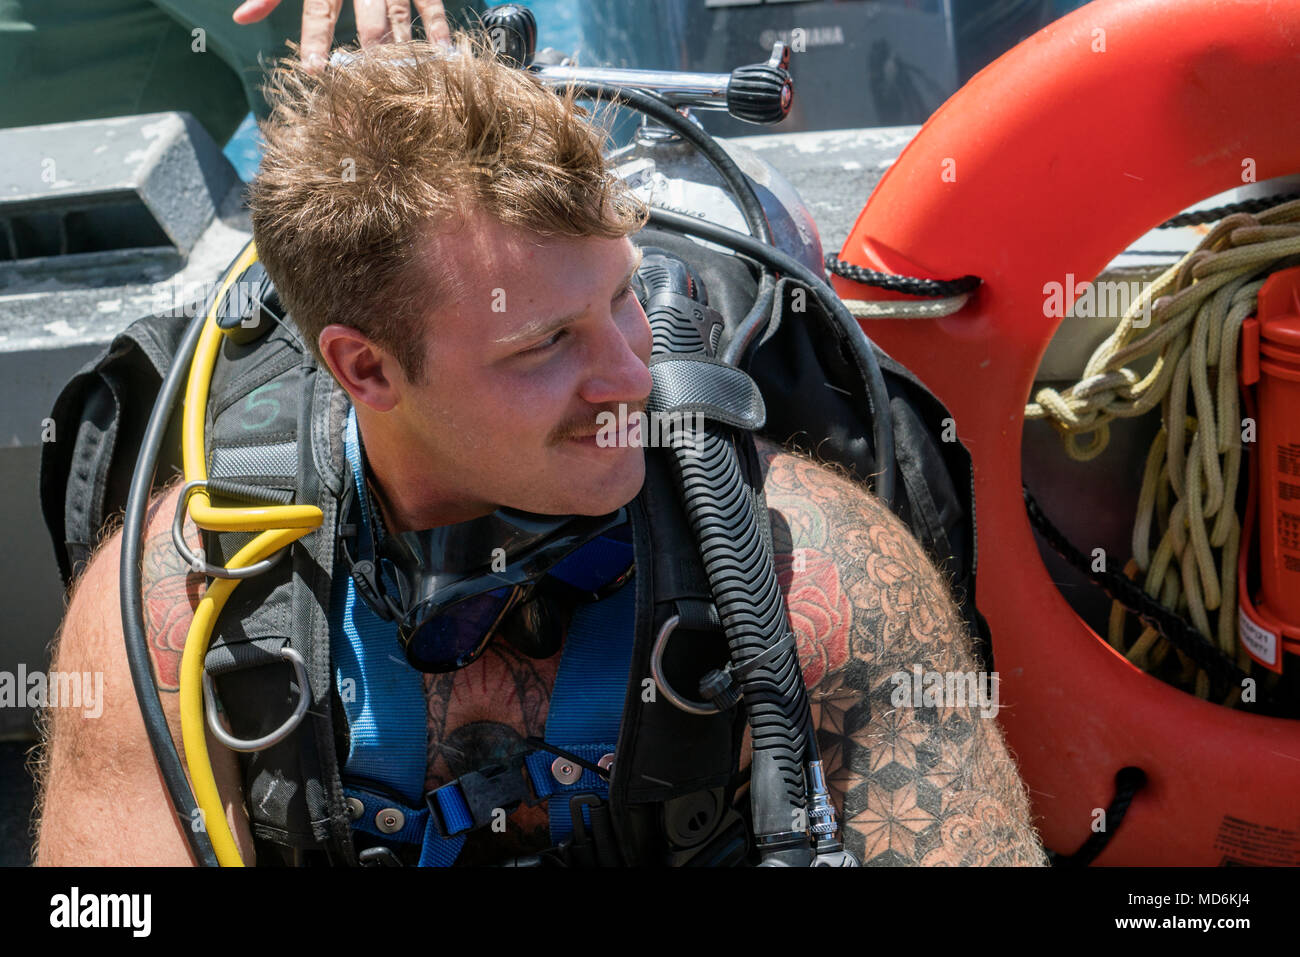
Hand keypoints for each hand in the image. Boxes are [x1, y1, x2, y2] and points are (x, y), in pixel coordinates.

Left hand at [233, 0, 451, 68]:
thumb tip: (241, 18)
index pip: (320, 12)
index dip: (317, 40)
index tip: (315, 71)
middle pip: (368, 21)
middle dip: (369, 56)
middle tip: (370, 90)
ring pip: (400, 16)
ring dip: (404, 50)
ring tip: (407, 83)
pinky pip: (430, 2)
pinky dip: (438, 27)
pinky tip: (442, 54)